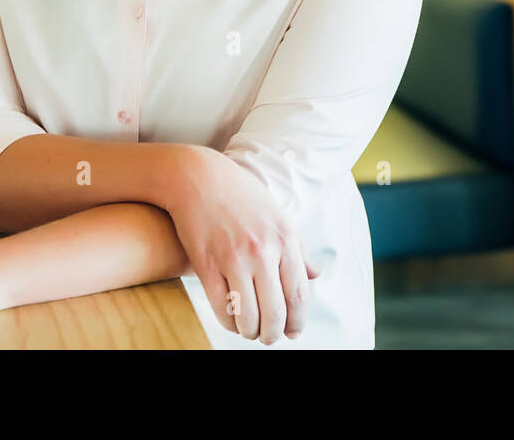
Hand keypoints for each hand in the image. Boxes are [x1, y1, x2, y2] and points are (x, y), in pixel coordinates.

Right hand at [159, 144, 319, 344]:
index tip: (294, 332)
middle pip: (276, 312)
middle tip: (270, 338)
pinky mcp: (206, 263)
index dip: (298, 321)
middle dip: (274, 333)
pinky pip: (221, 308)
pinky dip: (229, 322)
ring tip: (250, 331)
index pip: (299, 294)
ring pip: (248, 316)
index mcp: (284, 239)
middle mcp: (262, 251)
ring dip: (250, 332)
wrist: (197, 177)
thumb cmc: (240, 195)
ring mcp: (234, 258)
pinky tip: (231, 320)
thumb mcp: (277, 215)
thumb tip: (316, 274)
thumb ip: (298, 248)